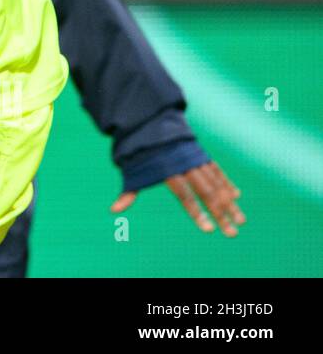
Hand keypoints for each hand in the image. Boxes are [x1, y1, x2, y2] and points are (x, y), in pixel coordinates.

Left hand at [110, 161, 245, 236]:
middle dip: (220, 214)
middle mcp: (185, 164)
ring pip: (216, 183)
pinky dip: (226, 183)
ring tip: (240, 221)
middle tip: (231, 233)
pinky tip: (236, 196)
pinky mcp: (200, 153)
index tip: (208, 230)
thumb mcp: (132, 170)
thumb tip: (113, 211)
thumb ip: (128, 192)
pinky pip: (216, 170)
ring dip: (230, 203)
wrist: (147, 120)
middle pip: (206, 193)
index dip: (197, 214)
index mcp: (168, 169)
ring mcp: (195, 158)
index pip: (185, 197)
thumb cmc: (138, 151)